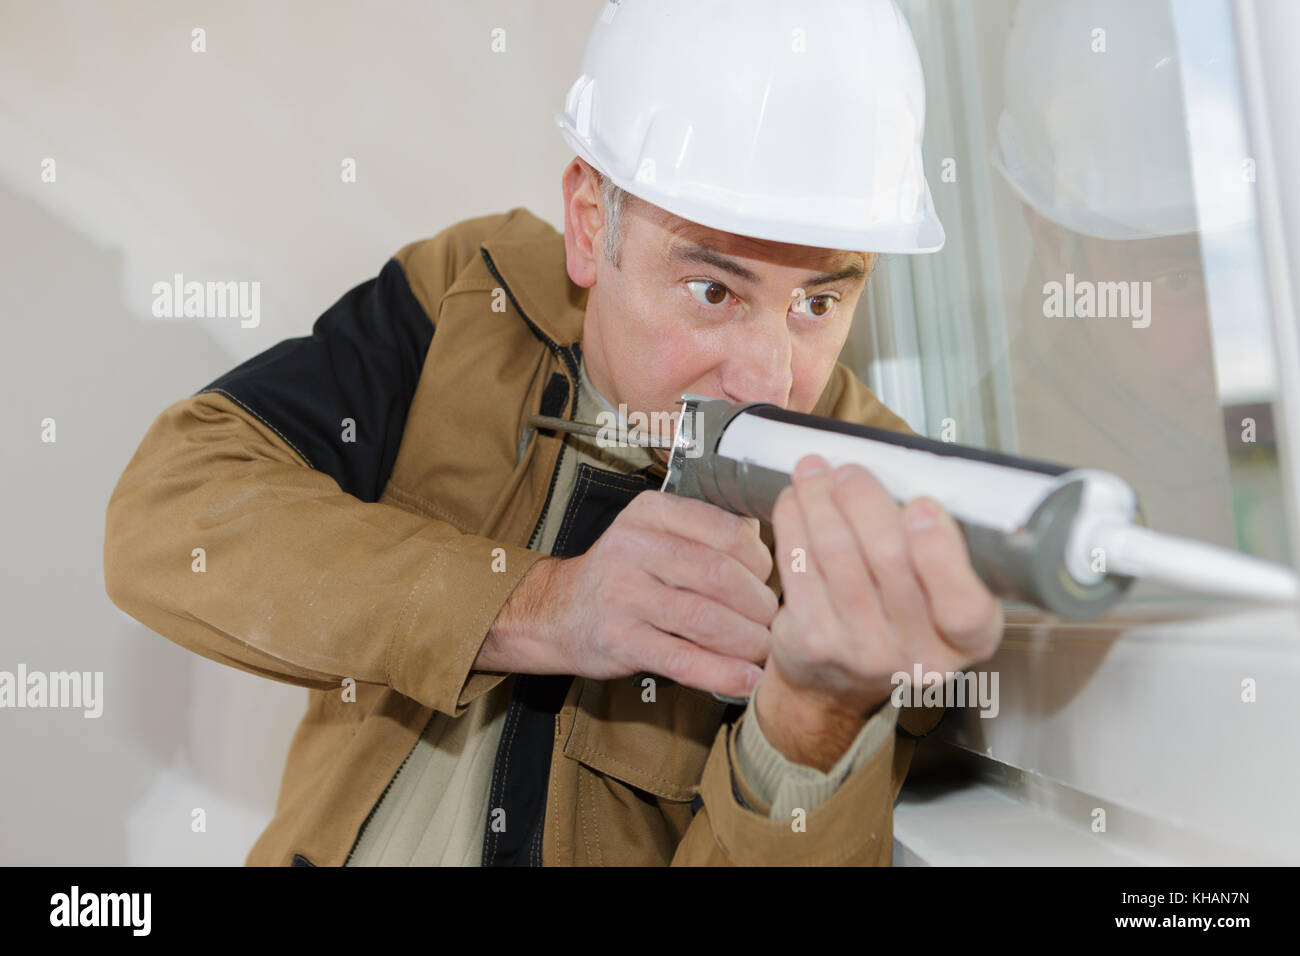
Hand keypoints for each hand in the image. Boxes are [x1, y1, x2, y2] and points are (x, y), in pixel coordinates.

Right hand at [478, 491, 776, 698]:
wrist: (557, 612)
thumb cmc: (621, 573)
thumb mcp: (655, 533)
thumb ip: (706, 536)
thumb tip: (772, 553)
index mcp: (652, 512)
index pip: (726, 530)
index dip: (761, 560)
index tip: (770, 579)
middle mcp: (634, 547)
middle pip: (719, 576)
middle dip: (759, 605)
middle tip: (773, 622)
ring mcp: (623, 594)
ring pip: (705, 619)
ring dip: (747, 641)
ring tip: (763, 651)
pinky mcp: (620, 640)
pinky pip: (683, 659)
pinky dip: (721, 672)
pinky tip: (745, 679)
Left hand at [755, 454, 1003, 769]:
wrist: (839, 684)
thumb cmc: (898, 624)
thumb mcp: (942, 600)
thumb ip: (940, 550)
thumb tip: (906, 475)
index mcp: (967, 639)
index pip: (963, 606)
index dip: (941, 552)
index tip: (921, 505)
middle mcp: (917, 653)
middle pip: (889, 559)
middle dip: (864, 500)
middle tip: (851, 472)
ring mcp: (861, 650)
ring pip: (836, 553)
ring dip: (821, 500)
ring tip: (815, 473)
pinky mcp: (813, 640)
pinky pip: (799, 564)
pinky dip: (794, 521)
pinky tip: (796, 500)